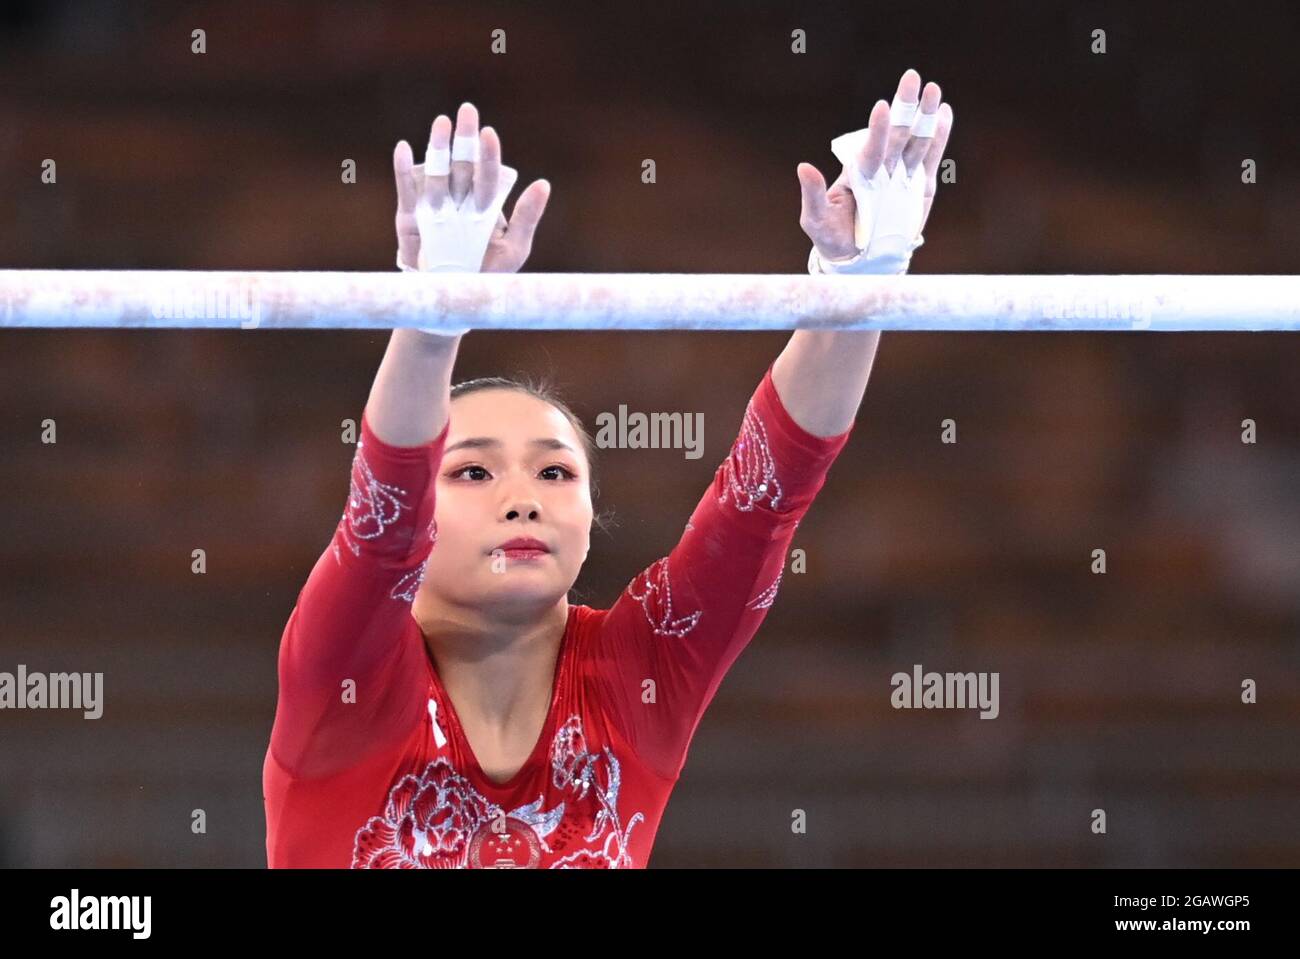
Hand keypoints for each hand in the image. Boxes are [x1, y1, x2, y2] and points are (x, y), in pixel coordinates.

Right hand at [392, 102, 550, 272]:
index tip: (489, 134)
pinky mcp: (410, 219)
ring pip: (437, 173)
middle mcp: (460, 202)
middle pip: (462, 166)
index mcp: (485, 207)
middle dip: (464, 139)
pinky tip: (404, 148)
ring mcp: (435, 208)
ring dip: (438, 147)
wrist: (453, 301)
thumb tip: (544, 183)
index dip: (489, 156)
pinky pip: (407, 192)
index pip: (488, 176)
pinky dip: (403, 171)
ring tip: (441, 122)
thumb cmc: (488, 278)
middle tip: (467, 111)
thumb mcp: (515, 249)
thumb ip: (527, 217)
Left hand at [797, 69, 952, 263]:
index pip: (870, 148)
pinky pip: (930, 159)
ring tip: (933, 89)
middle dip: (905, 107)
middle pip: (896, 135)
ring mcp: (902, 176)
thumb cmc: (832, 237)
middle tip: (912, 77)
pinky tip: (944, 112)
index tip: (882, 106)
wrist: (858, 259)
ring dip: (925, 116)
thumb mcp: (816, 220)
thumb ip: (813, 195)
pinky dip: (939, 137)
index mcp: (858, 174)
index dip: (877, 129)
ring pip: (916, 141)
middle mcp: (882, 169)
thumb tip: (802, 167)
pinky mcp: (920, 187)